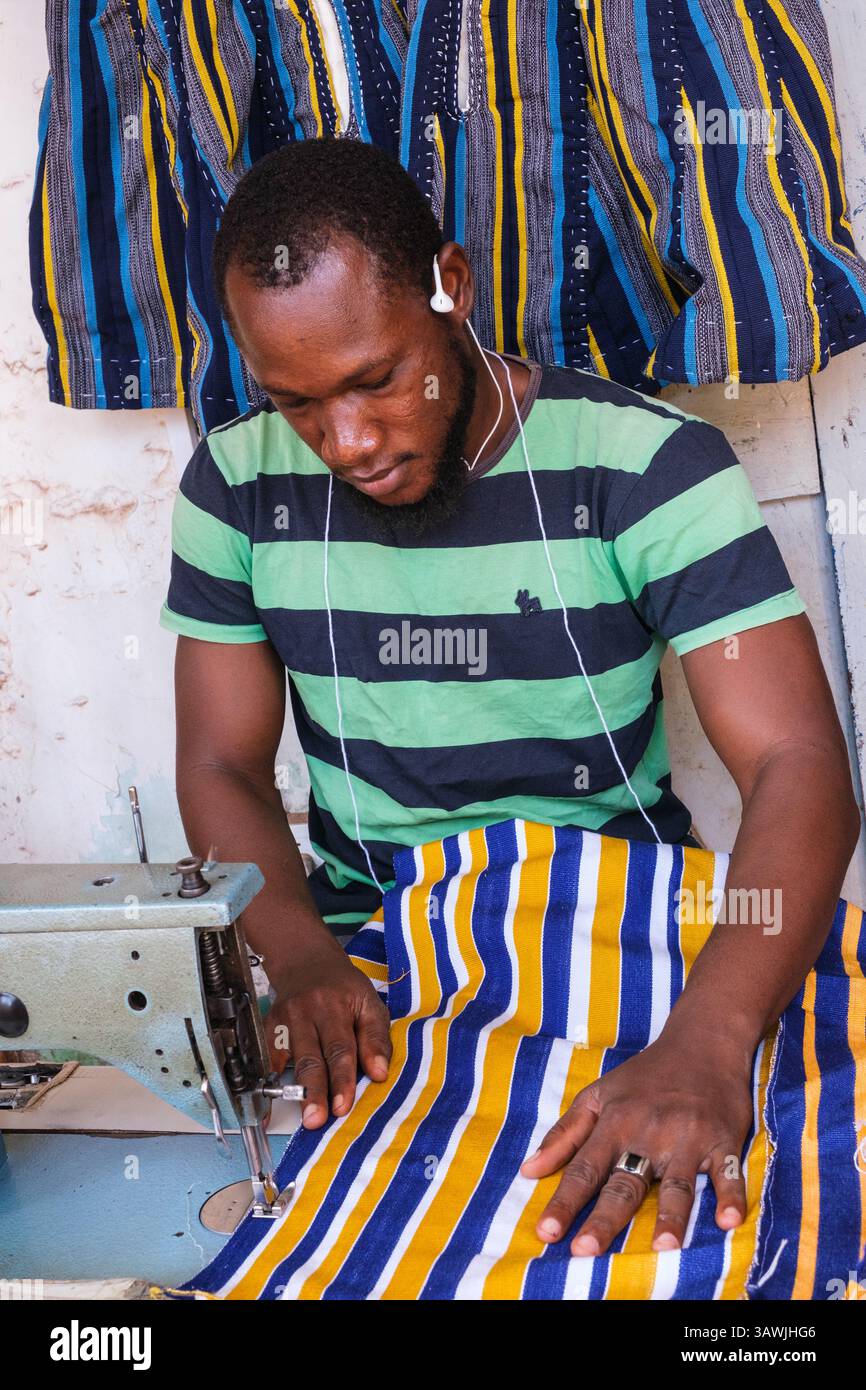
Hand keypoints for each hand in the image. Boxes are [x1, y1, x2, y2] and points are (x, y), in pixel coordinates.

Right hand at [266, 940, 391, 1129]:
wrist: (308, 962)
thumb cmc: (344, 988)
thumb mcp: (369, 1003)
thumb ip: (375, 1038)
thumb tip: (379, 1073)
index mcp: (337, 1006)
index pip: (342, 1048)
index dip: (343, 1079)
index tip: (343, 1106)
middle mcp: (309, 1012)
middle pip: (313, 1057)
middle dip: (316, 1091)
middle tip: (317, 1120)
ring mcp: (286, 1019)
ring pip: (293, 1060)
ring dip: (297, 1091)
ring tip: (303, 1117)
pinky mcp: (271, 1026)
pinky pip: (270, 1057)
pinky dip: (270, 1081)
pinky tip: (269, 1103)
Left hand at [520, 1030, 754, 1254]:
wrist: (701, 1042)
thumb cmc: (644, 1076)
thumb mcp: (598, 1095)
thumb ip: (564, 1133)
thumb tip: (528, 1170)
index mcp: (615, 1123)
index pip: (584, 1169)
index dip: (563, 1201)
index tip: (545, 1233)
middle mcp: (649, 1132)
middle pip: (624, 1183)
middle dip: (603, 1219)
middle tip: (584, 1252)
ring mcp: (688, 1137)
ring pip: (676, 1183)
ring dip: (669, 1215)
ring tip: (661, 1247)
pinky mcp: (722, 1139)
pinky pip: (728, 1173)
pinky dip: (731, 1196)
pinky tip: (729, 1222)